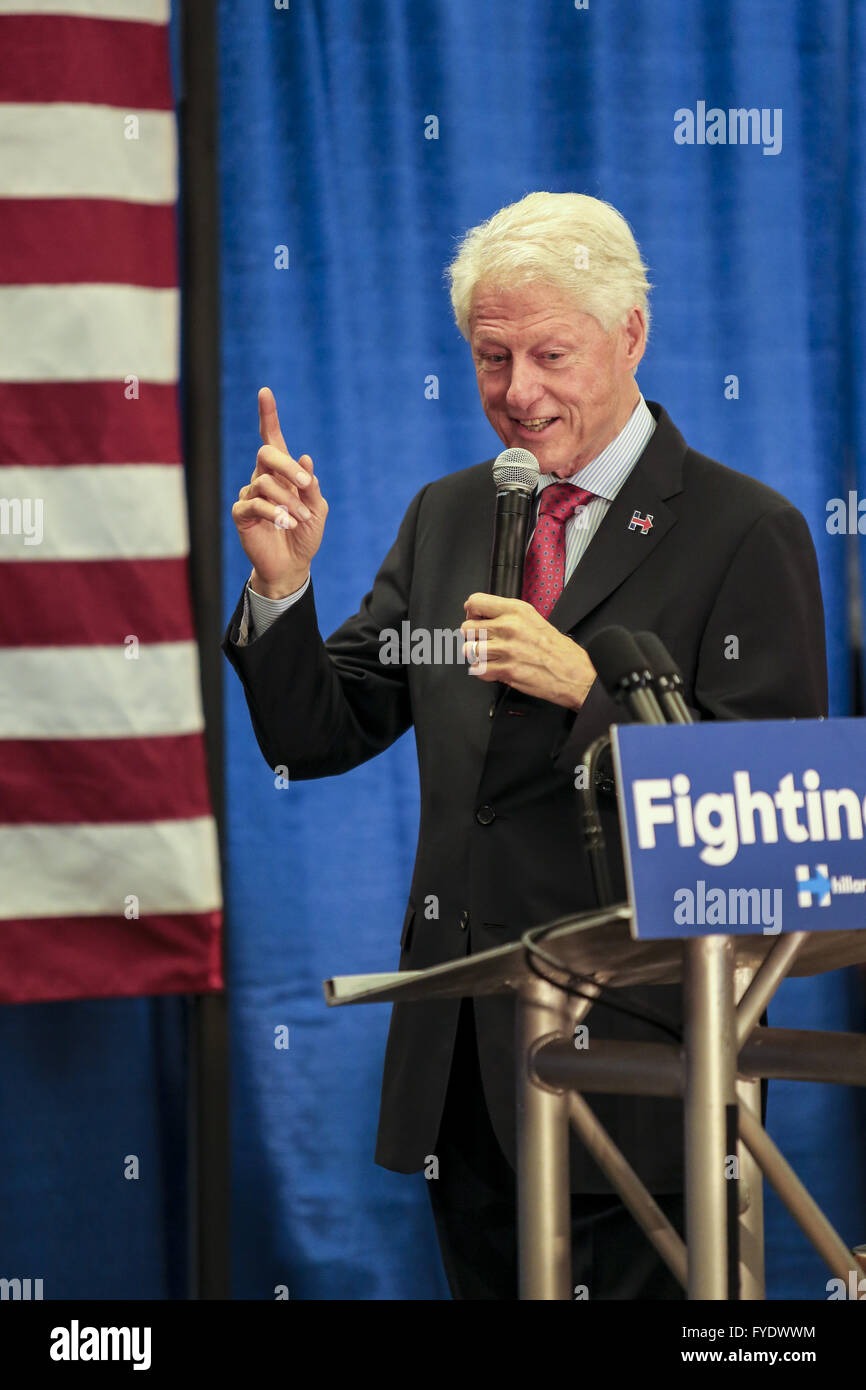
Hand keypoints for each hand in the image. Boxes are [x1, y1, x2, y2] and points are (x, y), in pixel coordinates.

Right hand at [231, 387, 327, 596]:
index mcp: (282, 472)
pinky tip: (287, 523)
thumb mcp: (318, 509)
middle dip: (287, 467)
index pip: (272, 439)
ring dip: (288, 501)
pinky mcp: (242, 514)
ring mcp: (250, 494)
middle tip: (305, 485)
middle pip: (266, 454)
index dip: (268, 416)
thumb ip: (312, 486)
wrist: (292, 565)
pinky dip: (275, 512)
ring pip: (264, 482)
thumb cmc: (305, 534)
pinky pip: (254, 503)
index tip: (265, 392)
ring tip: (301, 518)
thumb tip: (305, 458)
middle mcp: (263, 478)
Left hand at [461, 593, 595, 709]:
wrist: (574, 673)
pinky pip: (477, 669)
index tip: (477, 619)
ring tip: (489, 656)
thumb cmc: (557, 649)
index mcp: (516, 611)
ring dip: (476, 655)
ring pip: (468, 649)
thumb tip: (483, 615)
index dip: (472, 612)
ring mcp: (506, 649)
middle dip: (473, 636)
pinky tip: (494, 668)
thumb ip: (507, 615)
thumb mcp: (533, 618)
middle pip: (467, 627)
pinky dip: (482, 671)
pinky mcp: (506, 671)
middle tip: (485, 641)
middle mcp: (509, 627)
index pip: (475, 602)